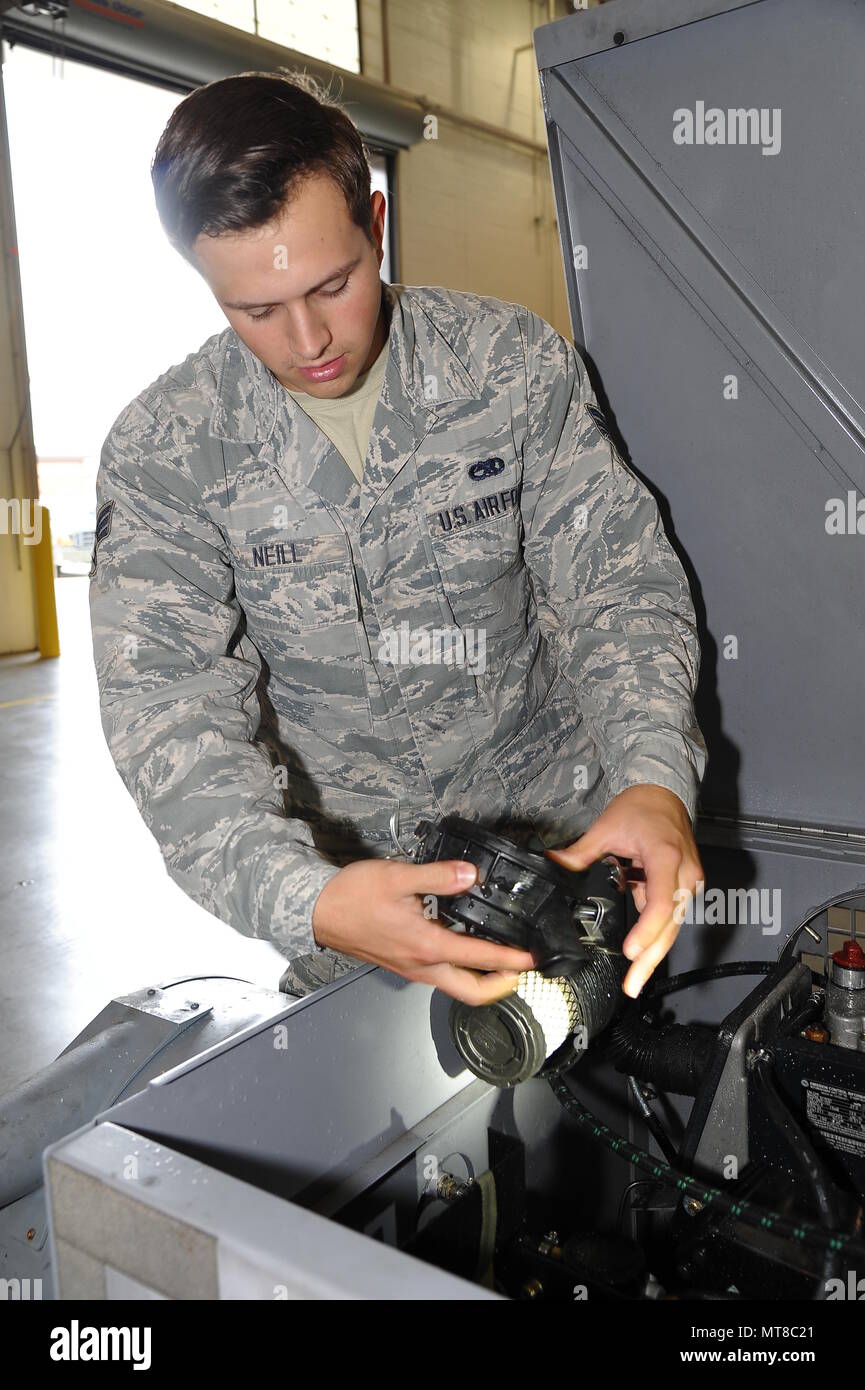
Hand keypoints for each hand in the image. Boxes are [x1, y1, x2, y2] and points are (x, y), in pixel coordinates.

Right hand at [311, 857, 536, 1003]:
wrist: (317, 910)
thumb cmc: (352, 896)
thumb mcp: (398, 877)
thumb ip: (439, 876)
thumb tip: (471, 875)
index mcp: (426, 946)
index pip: (480, 959)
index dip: (513, 960)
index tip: (534, 959)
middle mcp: (422, 966)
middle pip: (472, 991)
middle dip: (503, 985)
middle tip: (523, 969)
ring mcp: (412, 969)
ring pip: (456, 985)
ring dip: (483, 978)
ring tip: (503, 959)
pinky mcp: (403, 964)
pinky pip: (441, 975)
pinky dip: (462, 968)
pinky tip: (466, 946)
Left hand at [545, 784, 702, 998]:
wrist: (666, 792)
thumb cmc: (641, 807)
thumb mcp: (607, 827)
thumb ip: (580, 853)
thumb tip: (552, 866)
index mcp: (666, 856)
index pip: (661, 901)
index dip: (647, 930)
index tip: (631, 953)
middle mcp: (684, 873)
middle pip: (670, 923)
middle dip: (651, 956)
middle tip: (632, 985)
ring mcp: (687, 881)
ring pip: (671, 925)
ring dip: (653, 950)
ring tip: (634, 979)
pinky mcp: (683, 887)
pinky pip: (668, 915)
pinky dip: (652, 933)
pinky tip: (636, 954)